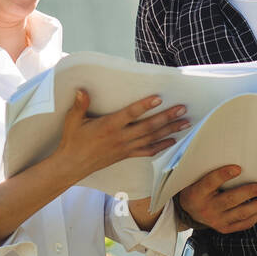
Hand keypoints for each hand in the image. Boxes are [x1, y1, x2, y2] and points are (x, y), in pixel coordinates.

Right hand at [53, 90, 189, 182]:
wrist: (72, 165)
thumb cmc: (72, 141)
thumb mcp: (73, 121)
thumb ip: (80, 105)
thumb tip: (81, 90)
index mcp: (109, 126)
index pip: (131, 114)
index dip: (145, 106)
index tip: (159, 98)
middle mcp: (120, 137)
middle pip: (148, 126)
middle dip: (167, 117)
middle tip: (182, 109)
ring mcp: (125, 147)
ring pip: (151, 138)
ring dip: (169, 130)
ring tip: (185, 123)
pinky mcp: (126, 155)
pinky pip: (147, 151)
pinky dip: (161, 146)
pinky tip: (172, 141)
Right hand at [177, 165, 256, 233]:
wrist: (188, 211)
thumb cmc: (196, 187)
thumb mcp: (195, 178)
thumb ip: (209, 170)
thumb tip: (235, 159)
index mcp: (196, 193)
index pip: (210, 182)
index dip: (223, 175)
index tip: (238, 167)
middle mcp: (206, 209)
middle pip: (230, 199)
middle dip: (250, 192)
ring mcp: (216, 221)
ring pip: (241, 213)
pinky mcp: (224, 229)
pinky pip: (243, 223)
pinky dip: (256, 215)